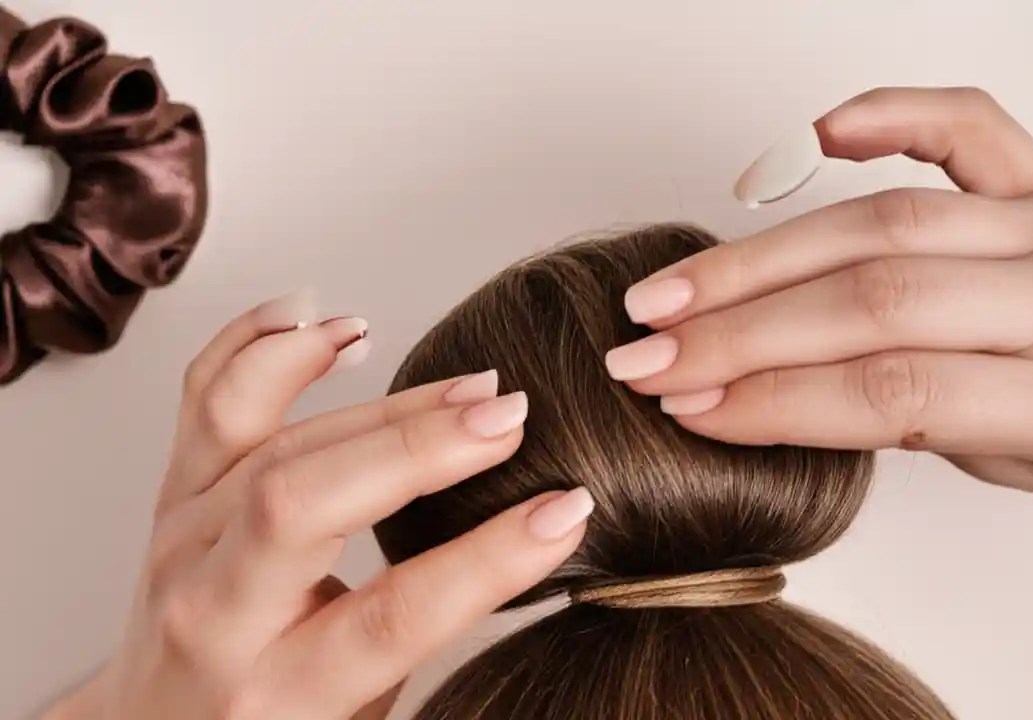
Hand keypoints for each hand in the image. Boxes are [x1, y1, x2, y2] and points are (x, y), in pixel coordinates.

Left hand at [44, 295, 592, 719]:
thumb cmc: (273, 716)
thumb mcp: (356, 706)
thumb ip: (421, 625)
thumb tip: (539, 526)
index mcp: (277, 690)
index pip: (393, 613)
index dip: (488, 558)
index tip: (565, 508)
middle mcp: (214, 609)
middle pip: (304, 504)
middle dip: (417, 449)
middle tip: (511, 417)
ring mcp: (182, 538)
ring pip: (268, 443)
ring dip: (376, 400)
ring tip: (464, 382)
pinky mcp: (170, 491)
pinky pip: (205, 399)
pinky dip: (261, 346)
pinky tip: (324, 320)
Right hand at [606, 86, 1032, 525]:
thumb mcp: (1031, 468)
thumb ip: (916, 419)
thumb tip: (775, 385)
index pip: (890, 391)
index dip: (770, 400)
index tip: (684, 407)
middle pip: (874, 299)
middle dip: (740, 330)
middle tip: (648, 349)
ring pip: (888, 220)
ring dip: (767, 255)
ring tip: (681, 289)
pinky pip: (968, 123)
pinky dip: (888, 113)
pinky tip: (815, 136)